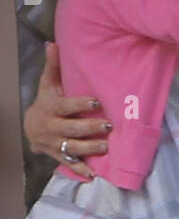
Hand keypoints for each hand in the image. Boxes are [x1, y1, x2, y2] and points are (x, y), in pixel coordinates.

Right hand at [23, 42, 110, 179]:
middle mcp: (51, 127)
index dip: (79, 104)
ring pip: (72, 147)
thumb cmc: (46, 102)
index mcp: (50, 108)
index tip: (96, 102)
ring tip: (106, 147)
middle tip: (108, 127)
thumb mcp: (47, 85)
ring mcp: (54, 144)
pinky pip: (69, 164)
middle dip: (89, 128)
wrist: (30, 128)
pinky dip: (80, 170)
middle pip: (71, 129)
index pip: (65, 106)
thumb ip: (53, 66)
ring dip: (89, 148)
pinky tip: (93, 175)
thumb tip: (52, 44)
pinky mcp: (58, 156)